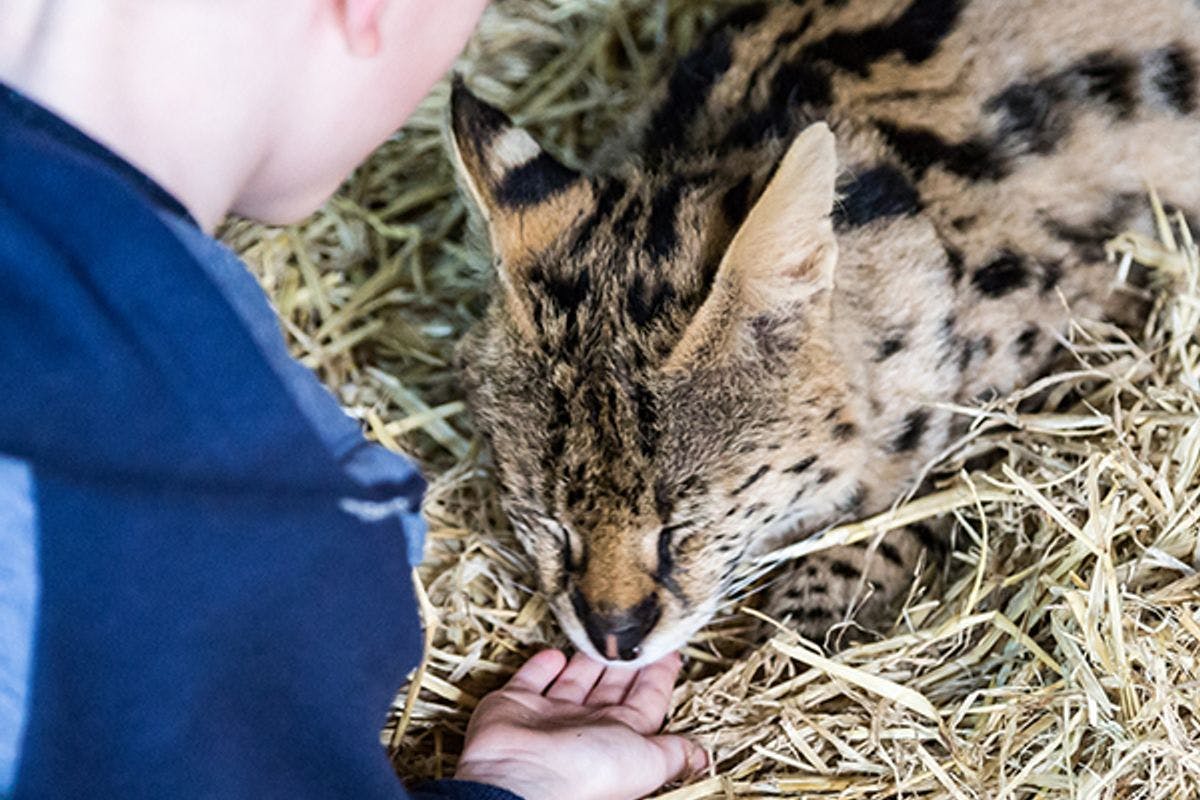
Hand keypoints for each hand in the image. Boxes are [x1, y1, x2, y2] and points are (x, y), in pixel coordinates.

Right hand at [454, 649, 707, 799]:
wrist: (518, 777)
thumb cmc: (585, 771)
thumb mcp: (645, 761)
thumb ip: (673, 752)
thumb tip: (704, 757)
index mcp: (618, 738)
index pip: (646, 700)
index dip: (660, 675)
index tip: (671, 646)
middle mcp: (584, 726)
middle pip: (611, 685)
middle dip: (624, 660)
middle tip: (636, 627)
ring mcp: (548, 715)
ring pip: (574, 678)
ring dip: (588, 657)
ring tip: (601, 630)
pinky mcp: (513, 703)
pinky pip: (530, 678)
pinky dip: (542, 664)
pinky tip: (554, 651)